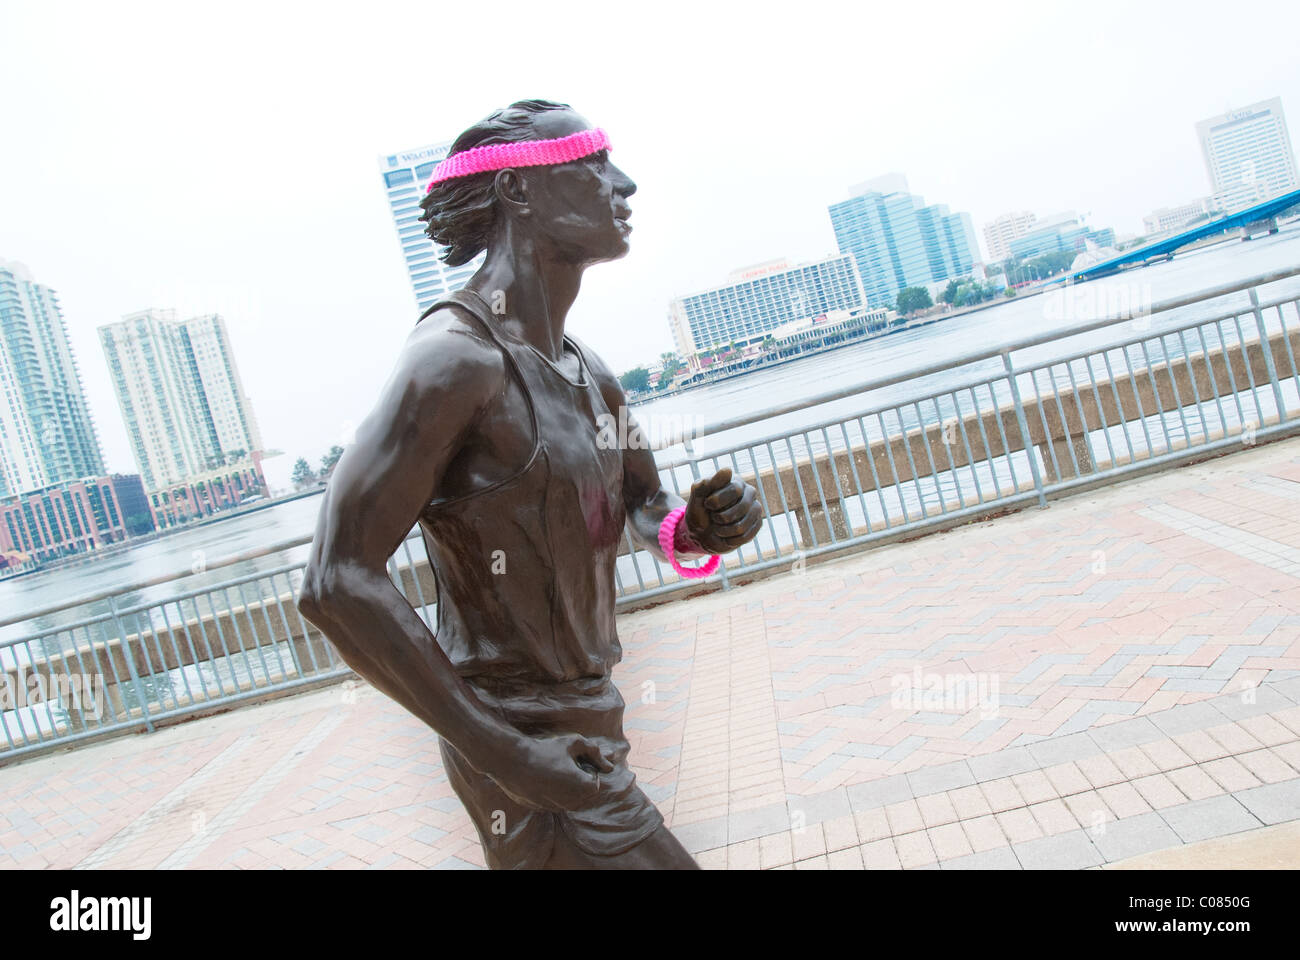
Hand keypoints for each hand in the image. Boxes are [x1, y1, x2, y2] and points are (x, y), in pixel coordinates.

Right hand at [495, 733, 613, 812]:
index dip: (586, 768)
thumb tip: (610, 766)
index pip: (595, 781)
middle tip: (562, 764)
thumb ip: (595, 752)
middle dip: (578, 779)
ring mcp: (555, 808)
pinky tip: (539, 778)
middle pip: (583, 793)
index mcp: (584, 788)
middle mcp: (572, 803)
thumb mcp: (574, 742)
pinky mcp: (541, 809)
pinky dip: (551, 791)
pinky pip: (553, 801)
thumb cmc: (546, 749)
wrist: (513, 761)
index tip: (573, 760)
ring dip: (565, 786)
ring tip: (551, 770)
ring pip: (569, 798)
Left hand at [683, 467, 762, 554]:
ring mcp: (755, 508)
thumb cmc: (699, 510)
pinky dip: (730, 539)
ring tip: (717, 528)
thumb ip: (709, 482)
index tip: (707, 504)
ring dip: (723, 530)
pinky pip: (746, 536)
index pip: (735, 489)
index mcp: (735, 481)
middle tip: (713, 517)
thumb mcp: (698, 495)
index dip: (718, 500)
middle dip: (721, 517)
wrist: (701, 532)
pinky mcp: (757, 524)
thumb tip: (728, 470)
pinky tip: (725, 535)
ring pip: (742, 525)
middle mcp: (749, 492)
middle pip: (742, 507)